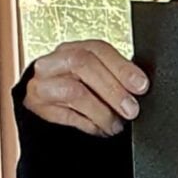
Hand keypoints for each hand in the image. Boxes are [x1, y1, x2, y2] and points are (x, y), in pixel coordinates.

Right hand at [24, 39, 148, 137]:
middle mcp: (55, 61)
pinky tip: (100, 128)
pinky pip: (65, 115)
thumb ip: (116, 75)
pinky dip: (88, 125)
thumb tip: (140, 86)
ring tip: (115, 125)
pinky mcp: (36, 105)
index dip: (122, 67)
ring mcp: (42, 82)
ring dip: (101, 112)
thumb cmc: (82, 87)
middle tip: (131, 110)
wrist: (48, 102)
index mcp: (75, 48)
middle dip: (113, 89)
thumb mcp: (99, 75)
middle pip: (83, 64)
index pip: (98, 49)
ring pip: (74, 91)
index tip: (141, 86)